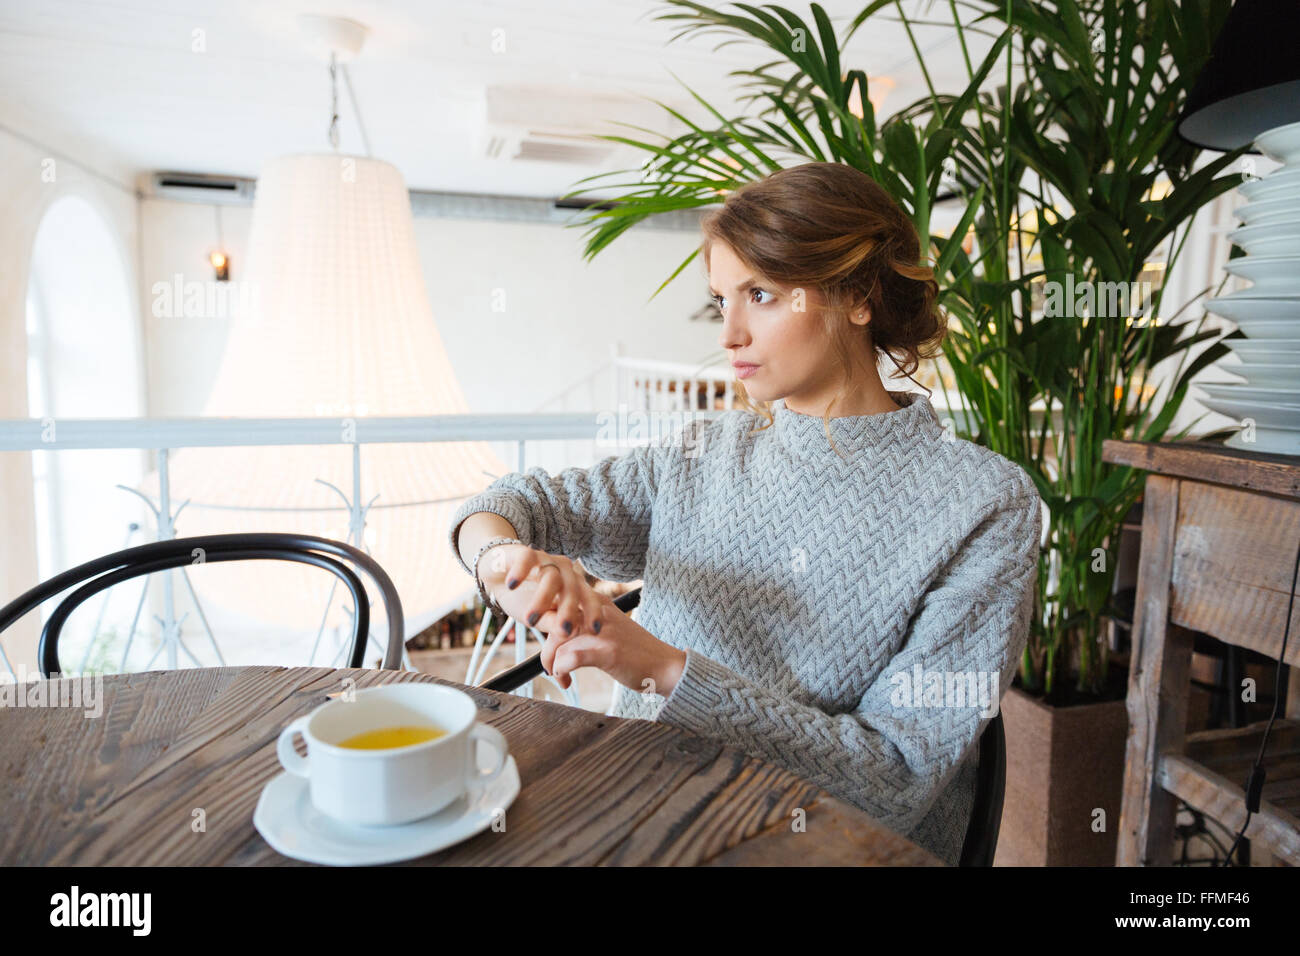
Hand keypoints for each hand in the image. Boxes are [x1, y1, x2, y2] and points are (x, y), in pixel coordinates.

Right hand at [478, 544, 602, 635]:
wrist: (497, 575)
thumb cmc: (522, 598)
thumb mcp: (538, 616)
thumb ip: (552, 623)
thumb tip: (568, 634)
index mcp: (574, 588)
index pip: (589, 600)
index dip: (593, 613)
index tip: (595, 630)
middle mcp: (565, 572)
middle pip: (572, 589)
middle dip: (569, 610)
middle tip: (565, 630)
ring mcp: (547, 560)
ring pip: (551, 577)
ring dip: (542, 599)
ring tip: (530, 620)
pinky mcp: (526, 552)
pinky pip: (527, 559)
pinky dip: (520, 571)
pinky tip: (512, 584)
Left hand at [534, 590, 686, 696]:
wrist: (664, 665)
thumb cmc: (634, 651)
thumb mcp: (608, 627)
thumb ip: (584, 623)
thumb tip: (553, 631)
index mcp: (597, 602)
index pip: (556, 603)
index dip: (544, 624)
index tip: (549, 645)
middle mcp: (598, 612)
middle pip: (552, 623)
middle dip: (547, 649)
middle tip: (550, 667)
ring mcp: (603, 631)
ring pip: (557, 641)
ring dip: (552, 664)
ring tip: (559, 676)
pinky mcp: (606, 652)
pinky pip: (569, 659)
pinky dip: (561, 672)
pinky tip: (566, 681)